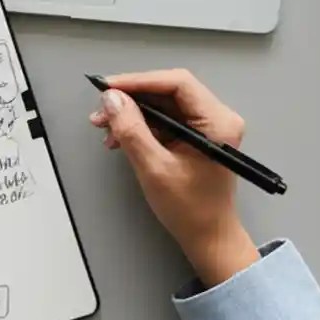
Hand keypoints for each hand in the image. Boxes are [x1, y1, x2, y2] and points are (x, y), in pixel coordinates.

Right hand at [90, 69, 259, 286]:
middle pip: (167, 91)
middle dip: (131, 99)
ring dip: (131, 113)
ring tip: (105, 127)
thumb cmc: (191, 210)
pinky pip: (163, 119)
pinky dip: (139, 125)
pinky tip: (119, 137)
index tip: (109, 88)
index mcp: (217, 122)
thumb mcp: (154, 169)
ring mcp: (205, 126)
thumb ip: (132, 131)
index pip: (176, 84)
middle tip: (102, 110)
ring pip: (162, 105)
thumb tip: (112, 100)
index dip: (139, 81)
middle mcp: (216, 118)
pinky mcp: (194, 135)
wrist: (208, 238)